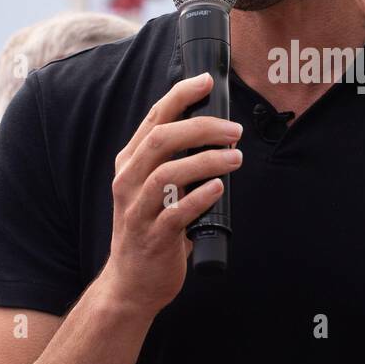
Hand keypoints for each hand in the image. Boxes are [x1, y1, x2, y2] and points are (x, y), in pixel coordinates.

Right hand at [102, 72, 241, 318]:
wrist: (131, 283)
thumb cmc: (150, 229)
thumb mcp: (153, 188)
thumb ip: (173, 161)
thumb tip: (215, 132)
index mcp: (130, 164)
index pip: (153, 119)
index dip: (180, 96)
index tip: (206, 81)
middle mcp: (128, 182)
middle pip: (160, 140)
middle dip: (201, 128)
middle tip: (234, 130)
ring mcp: (137, 210)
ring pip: (167, 174)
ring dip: (206, 161)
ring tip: (236, 158)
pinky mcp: (151, 237)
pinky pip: (175, 213)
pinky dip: (199, 197)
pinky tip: (219, 188)